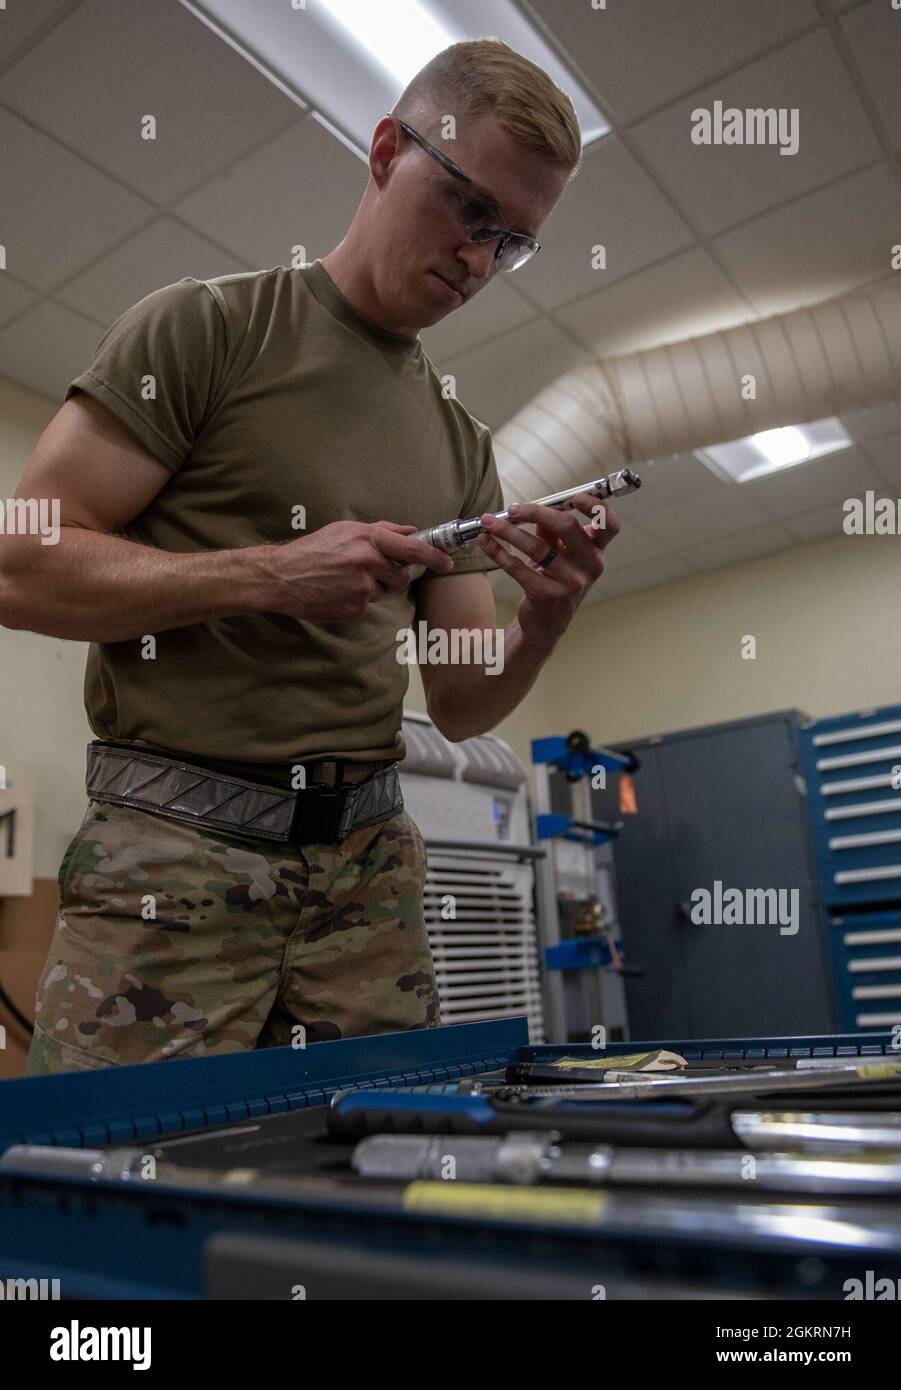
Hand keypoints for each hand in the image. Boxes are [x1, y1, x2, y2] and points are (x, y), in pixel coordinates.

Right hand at [262, 520, 453, 621]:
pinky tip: (337, 591)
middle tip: (370, 572)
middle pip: (401, 576)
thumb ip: (382, 531)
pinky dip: (357, 600)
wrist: (281, 576)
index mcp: (368, 538)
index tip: (448, 563)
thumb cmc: (313, 550)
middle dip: (393, 577)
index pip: (413, 548)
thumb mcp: (346, 530)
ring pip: (384, 591)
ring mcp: (362, 587)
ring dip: (374, 588)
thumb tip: (411, 530)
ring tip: (346, 579)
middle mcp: (368, 561)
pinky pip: (367, 605)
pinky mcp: (355, 607)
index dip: (434, 557)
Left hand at [476, 494, 620, 649]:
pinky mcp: (547, 594)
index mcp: (596, 552)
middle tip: (513, 509)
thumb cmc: (554, 581)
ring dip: (507, 530)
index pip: (609, 525)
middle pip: (567, 526)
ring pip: (535, 546)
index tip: (574, 497)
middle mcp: (589, 566)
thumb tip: (534, 508)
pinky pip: (518, 567)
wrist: (546, 624)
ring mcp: (570, 582)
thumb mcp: (560, 555)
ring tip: (488, 522)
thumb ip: (552, 531)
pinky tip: (486, 543)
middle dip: (536, 512)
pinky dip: (498, 552)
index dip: (597, 508)